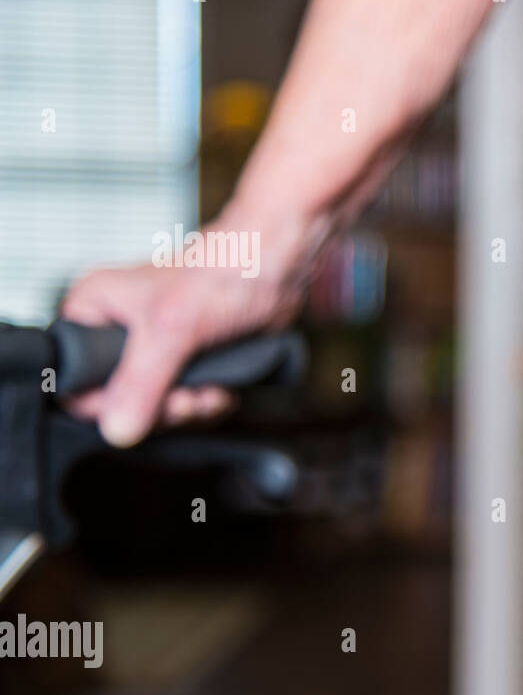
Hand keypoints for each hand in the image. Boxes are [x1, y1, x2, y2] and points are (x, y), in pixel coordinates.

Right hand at [60, 223, 308, 447]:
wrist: (277, 267)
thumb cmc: (225, 270)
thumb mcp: (172, 329)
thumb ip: (142, 382)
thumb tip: (117, 427)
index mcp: (92, 313)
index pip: (73, 384)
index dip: (110, 406)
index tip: (147, 403)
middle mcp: (117, 333)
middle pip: (120, 405)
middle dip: (164, 408)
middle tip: (189, 397)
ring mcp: (153, 351)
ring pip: (156, 409)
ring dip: (192, 408)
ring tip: (211, 387)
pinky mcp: (186, 362)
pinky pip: (186, 404)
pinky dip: (209, 403)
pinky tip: (223, 386)